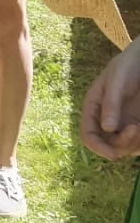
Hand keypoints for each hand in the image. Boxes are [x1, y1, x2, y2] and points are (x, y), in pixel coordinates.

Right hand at [82, 41, 139, 159]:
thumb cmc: (127, 66)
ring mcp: (122, 122)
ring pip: (124, 146)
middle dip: (122, 144)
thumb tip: (107, 128)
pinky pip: (137, 142)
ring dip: (134, 144)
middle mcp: (105, 118)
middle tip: (137, 129)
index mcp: (93, 107)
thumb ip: (111, 104)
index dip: (97, 147)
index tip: (113, 155)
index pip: (88, 134)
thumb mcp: (117, 82)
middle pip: (108, 144)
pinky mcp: (136, 123)